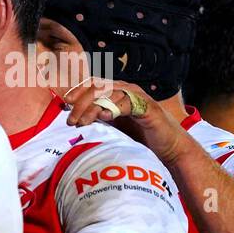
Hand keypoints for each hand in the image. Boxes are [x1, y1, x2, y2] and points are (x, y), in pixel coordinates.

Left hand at [53, 77, 190, 164]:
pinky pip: (129, 103)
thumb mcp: (113, 125)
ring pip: (110, 94)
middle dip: (81, 103)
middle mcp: (127, 91)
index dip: (78, 91)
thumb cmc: (139, 136)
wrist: (168, 148)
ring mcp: (139, 98)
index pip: (94, 84)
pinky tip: (104, 116)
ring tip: (82, 122)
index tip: (65, 103)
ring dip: (93, 107)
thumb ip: (97, 117)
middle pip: (99, 87)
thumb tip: (74, 117)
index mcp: (117, 92)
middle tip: (71, 120)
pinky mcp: (149, 109)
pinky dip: (115, 107)